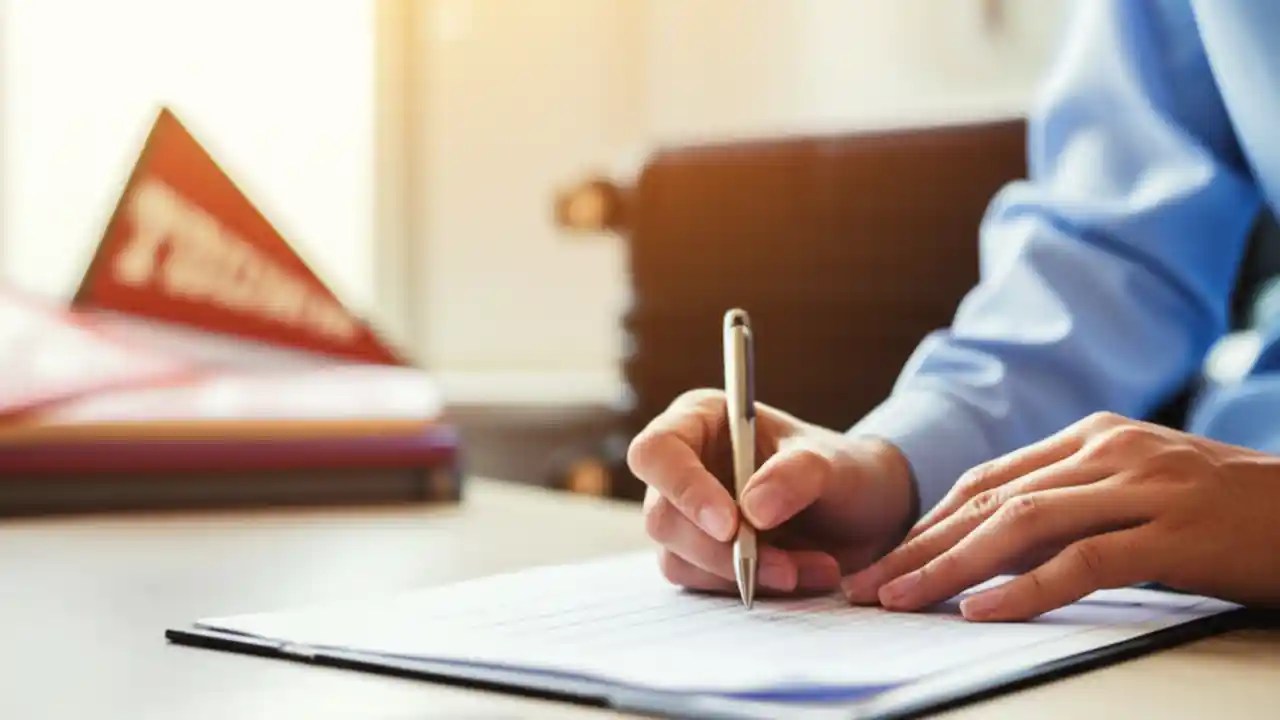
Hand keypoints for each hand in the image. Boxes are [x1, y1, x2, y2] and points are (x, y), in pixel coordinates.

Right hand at [627, 389, 915, 595]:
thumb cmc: (843, 472)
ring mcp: (688, 516)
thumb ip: (796, 476)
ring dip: (746, 575)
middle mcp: (684, 467)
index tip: (729, 524)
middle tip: (785, 568)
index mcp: (700, 420)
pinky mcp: (702, 558)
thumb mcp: (833, 465)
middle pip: (663, 516)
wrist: (866, 516)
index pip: (657, 451)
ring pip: (680, 559)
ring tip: (814, 568)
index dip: (683, 488)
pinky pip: (705, 585)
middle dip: (722, 551)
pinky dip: (754, 588)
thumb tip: (752, 511)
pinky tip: (802, 576)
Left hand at [842, 412, 1279, 619]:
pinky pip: (1084, 562)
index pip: (988, 480)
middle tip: (870, 586)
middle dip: (920, 547)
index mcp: (1093, 436)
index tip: (887, 559)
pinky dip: (1026, 589)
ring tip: (903, 600)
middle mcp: (1107, 450)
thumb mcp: (1137, 491)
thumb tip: (993, 546)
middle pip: (990, 501)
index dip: (930, 523)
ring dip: (951, 567)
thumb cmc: (1223, 512)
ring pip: (1022, 525)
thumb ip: (1073, 504)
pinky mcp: (1172, 531)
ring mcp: (1141, 485)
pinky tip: (982, 611)